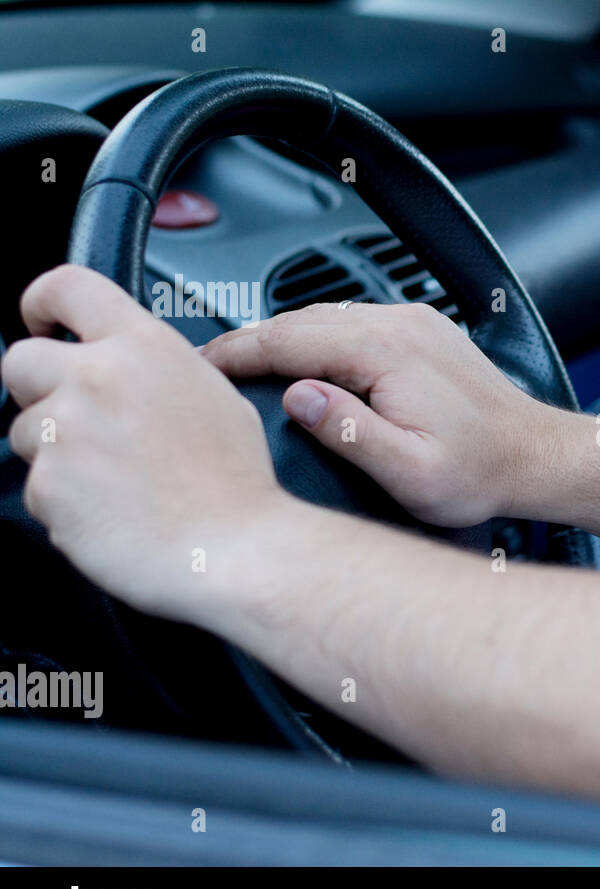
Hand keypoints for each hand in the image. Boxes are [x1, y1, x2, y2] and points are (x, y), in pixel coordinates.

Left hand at [2, 265, 288, 621]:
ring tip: (117, 481)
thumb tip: (135, 368)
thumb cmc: (236, 483)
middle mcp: (97, 378)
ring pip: (24, 430)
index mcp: (144, 347)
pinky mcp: (46, 484)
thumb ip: (160, 369)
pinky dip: (66, 500)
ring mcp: (64, 431)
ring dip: (57, 453)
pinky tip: (114, 510)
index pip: (66, 286)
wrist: (235, 548)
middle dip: (41, 390)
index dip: (42, 302)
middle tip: (82, 422)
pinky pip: (36, 485)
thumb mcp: (217, 397)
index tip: (43, 322)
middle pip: (21, 360)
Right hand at [199, 301, 564, 526]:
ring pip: (326, 317)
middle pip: (300, 320)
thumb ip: (350, 433)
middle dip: (249, 342)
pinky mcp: (424, 331)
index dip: (234, 352)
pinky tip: (303, 362)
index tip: (196, 368)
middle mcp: (399, 324)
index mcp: (386, 352)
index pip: (286, 338)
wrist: (535, 456)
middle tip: (206, 370)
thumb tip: (297, 397)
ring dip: (283, 337)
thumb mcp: (409, 472)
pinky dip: (318, 337)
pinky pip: (355, 322)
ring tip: (243, 367)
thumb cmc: (481, 471)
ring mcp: (414, 323)